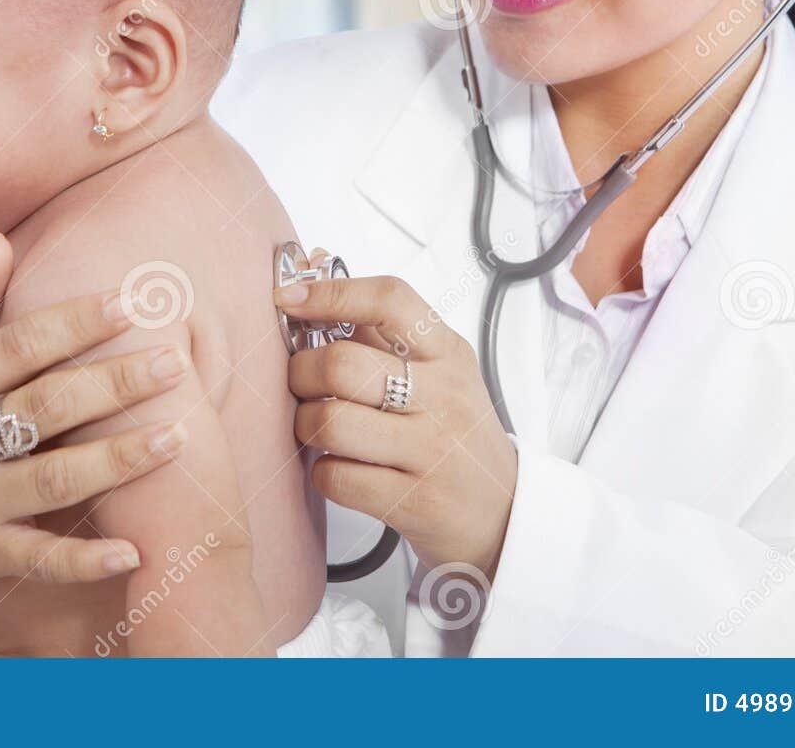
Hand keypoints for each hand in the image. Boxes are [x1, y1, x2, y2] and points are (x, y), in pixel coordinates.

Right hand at [0, 232, 193, 586]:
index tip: (132, 302)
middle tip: (176, 362)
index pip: (19, 346)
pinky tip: (134, 551)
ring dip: (119, 460)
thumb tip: (1, 243)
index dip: (76, 323)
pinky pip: (38, 558)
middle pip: (47, 408)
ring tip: (179, 436)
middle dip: (115, 384)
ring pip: (53, 480)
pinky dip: (84, 560)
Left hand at [274, 274, 517, 578]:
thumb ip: (380, 334)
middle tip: (300, 383)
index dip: (330, 294)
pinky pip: (334, 477)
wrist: (504, 512)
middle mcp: (444, 397)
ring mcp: (431, 451)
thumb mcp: (439, 373)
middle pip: (342, 365)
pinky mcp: (413, 501)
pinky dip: (322, 470)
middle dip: (300, 372)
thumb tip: (312, 281)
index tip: (290, 299)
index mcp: (448, 353)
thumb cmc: (455, 433)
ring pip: (330, 422)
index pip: (389, 301)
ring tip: (317, 426)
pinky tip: (339, 466)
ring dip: (305, 424)